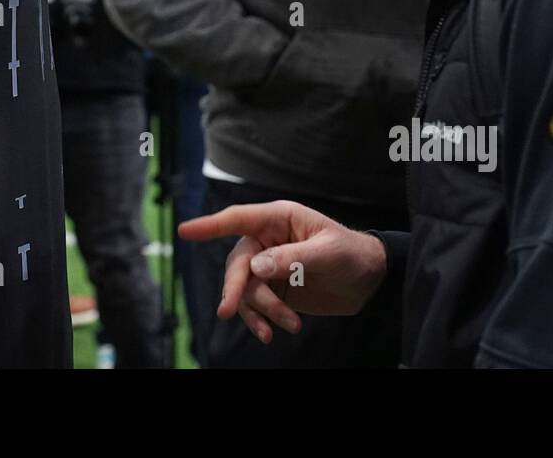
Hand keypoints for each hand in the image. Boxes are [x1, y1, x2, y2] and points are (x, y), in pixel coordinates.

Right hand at [178, 200, 386, 343]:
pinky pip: (254, 305)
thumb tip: (255, 267)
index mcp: (279, 219)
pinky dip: (260, 320)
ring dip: (262, 310)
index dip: (210, 225)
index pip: (238, 219)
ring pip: (245, 288)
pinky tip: (271, 334)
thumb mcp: (326, 253)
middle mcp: (267, 240)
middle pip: (237, 263)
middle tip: (229, 312)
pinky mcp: (272, 288)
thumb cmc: (350, 254)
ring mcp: (268, 265)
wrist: (368, 281)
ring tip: (289, 324)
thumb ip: (292, 258)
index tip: (184, 231)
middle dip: (235, 288)